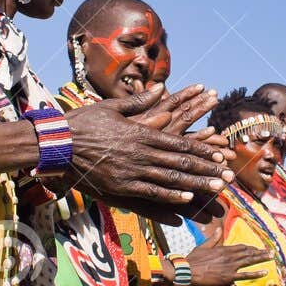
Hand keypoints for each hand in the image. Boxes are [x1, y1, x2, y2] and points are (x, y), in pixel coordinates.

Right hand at [64, 89, 227, 206]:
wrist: (57, 144)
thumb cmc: (82, 123)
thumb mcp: (111, 107)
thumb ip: (139, 101)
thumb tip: (161, 87)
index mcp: (141, 132)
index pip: (179, 142)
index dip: (202, 149)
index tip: (220, 152)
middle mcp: (140, 152)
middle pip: (181, 162)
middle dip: (207, 170)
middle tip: (228, 176)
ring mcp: (131, 171)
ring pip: (170, 179)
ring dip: (195, 185)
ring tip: (215, 190)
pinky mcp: (120, 186)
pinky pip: (150, 192)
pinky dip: (170, 195)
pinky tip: (186, 198)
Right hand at [182, 244, 269, 285]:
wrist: (187, 271)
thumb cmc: (193, 260)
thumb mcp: (203, 246)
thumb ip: (213, 238)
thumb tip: (219, 229)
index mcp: (223, 248)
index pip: (241, 247)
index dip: (250, 248)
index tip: (257, 249)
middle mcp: (228, 256)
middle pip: (248, 253)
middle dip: (260, 252)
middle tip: (271, 252)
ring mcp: (229, 266)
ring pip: (249, 261)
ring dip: (261, 259)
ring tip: (271, 257)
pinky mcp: (228, 276)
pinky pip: (245, 274)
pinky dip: (256, 273)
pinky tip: (265, 272)